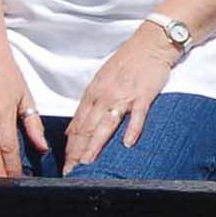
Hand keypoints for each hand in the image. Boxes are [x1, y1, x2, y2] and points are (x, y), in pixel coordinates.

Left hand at [63, 29, 178, 172]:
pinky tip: (128, 144)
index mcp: (93, 94)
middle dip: (77, 152)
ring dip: (95, 145)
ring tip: (88, 163)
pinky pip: (137, 115)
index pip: (77, 125)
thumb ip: (88, 106)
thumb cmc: (126, 63)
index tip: (65, 165)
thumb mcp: (100, 82)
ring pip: (106, 125)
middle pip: (87, 129)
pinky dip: (132, 129)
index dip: (70, 147)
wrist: (150, 43)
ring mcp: (123, 96)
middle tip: (71, 173)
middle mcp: (104, 96)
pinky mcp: (143, 95)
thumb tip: (72, 130)